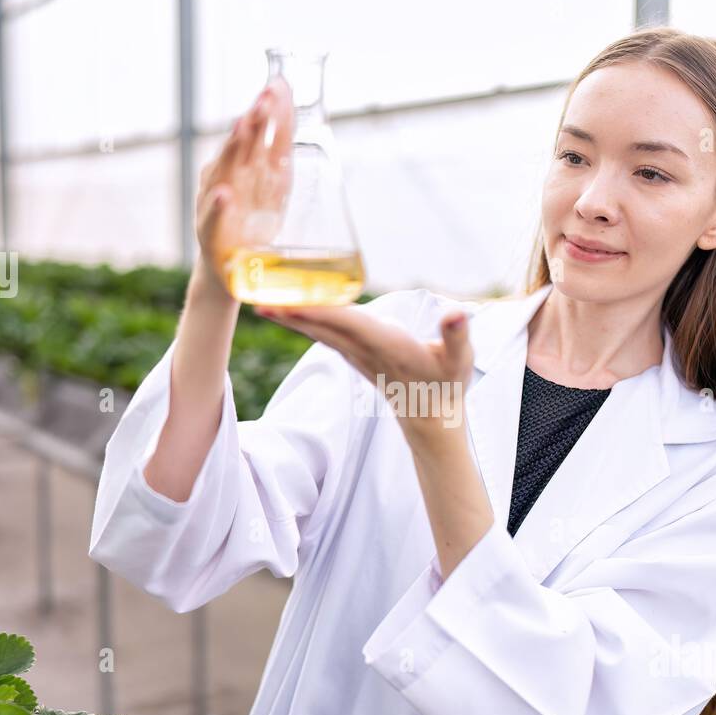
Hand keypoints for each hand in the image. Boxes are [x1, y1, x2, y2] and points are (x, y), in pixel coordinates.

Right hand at [194, 76, 295, 297]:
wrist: (230, 268)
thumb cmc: (251, 221)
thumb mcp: (273, 182)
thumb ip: (278, 146)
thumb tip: (288, 103)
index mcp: (245, 165)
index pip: (259, 132)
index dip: (270, 110)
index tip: (280, 84)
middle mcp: (228, 176)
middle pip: (242, 144)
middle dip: (254, 119)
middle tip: (266, 95)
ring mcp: (216, 201)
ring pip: (224, 171)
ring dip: (234, 148)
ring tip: (243, 125)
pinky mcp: (211, 231)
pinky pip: (213, 216)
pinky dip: (218, 205)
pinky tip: (224, 194)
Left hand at [257, 304, 474, 447]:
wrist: (431, 416)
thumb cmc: (446, 383)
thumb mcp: (460, 360)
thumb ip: (457, 335)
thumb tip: (457, 313)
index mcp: (387, 346)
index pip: (349, 325)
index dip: (321, 312)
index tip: (292, 303)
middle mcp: (365, 351)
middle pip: (323, 328)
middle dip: (292, 314)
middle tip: (256, 298)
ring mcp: (356, 355)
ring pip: (319, 332)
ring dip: (291, 318)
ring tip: (261, 301)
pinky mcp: (354, 355)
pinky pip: (324, 334)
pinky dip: (303, 321)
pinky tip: (287, 310)